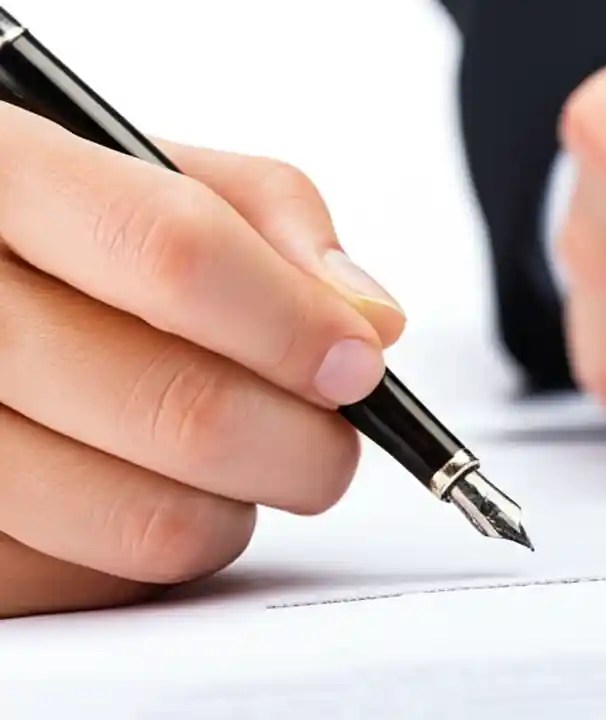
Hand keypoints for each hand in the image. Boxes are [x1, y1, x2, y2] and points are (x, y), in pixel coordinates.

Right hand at [0, 102, 404, 617]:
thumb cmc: (65, 219)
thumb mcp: (152, 166)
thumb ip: (269, 215)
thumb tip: (369, 321)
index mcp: (5, 176)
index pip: (175, 255)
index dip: (294, 323)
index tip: (357, 362)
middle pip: (184, 410)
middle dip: (305, 442)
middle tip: (328, 435)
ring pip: (155, 522)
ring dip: (241, 505)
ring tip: (237, 460)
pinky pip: (107, 580)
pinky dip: (162, 543)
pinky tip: (143, 482)